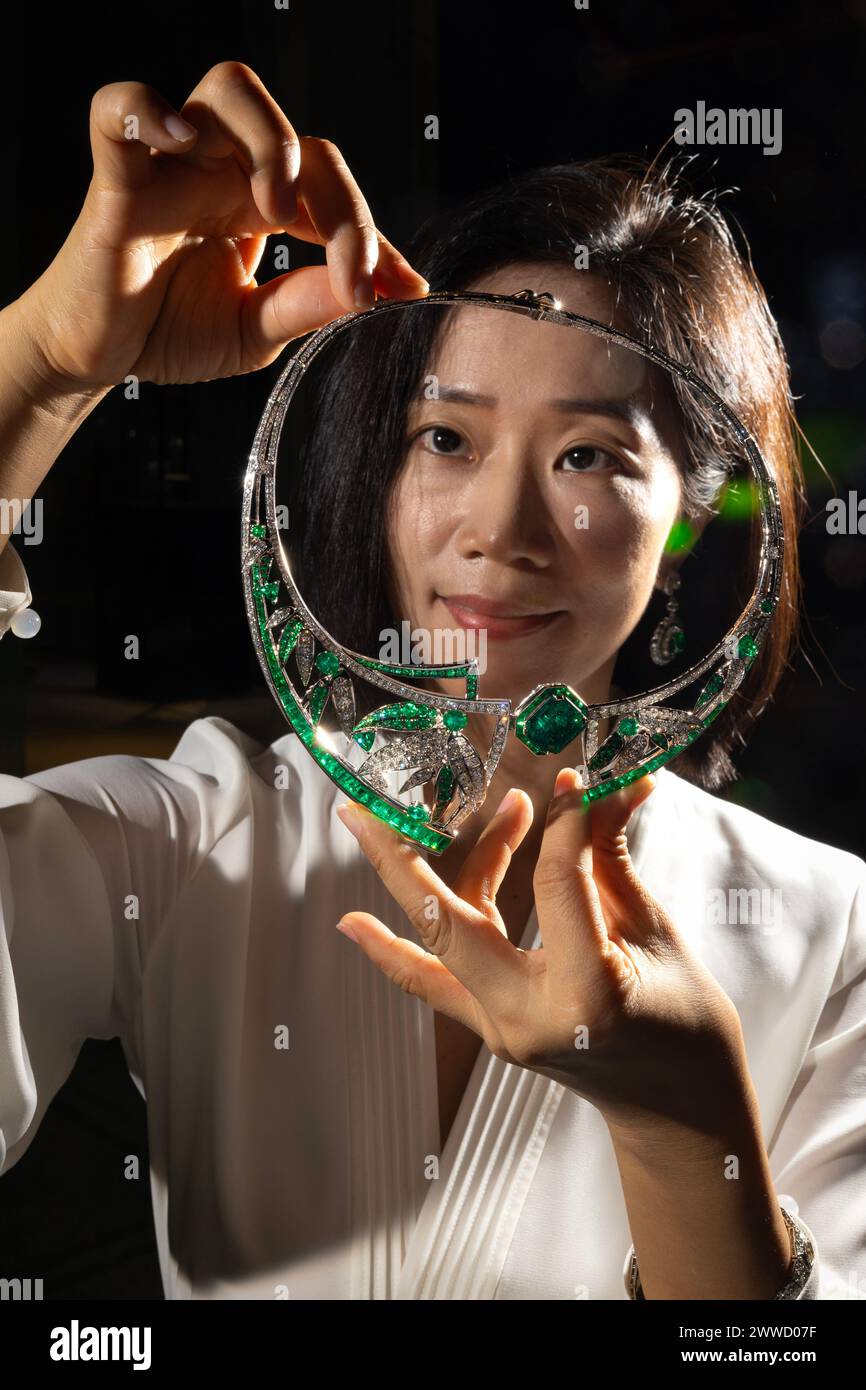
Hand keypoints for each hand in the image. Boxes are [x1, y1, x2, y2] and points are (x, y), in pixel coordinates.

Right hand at [14, 61, 428, 393]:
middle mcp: (223, 173)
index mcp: (259, 206)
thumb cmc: (167, 333)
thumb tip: (369, 293)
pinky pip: (120, 109)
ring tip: (277, 212)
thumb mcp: (253, 332)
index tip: (407, 289)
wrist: (97, 359)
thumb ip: (304, 306)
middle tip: (352, 274)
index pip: (332, 193)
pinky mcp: (118, 179)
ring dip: (272, 144)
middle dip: (343, 206)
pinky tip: (183, 139)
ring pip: (229, 92)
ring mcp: (173, 167)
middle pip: (301, 140)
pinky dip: (148, 108)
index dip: (374, 238)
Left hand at [335, 767, 751, 1146]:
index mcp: (587, 993)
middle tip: (360, 805)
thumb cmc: (686, 1026)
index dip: (564, 822)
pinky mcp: (488, 1027)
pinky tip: (353, 921)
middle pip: (447, 920)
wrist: (678, 1111)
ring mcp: (498, 1029)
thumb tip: (589, 787)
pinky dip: (393, 950)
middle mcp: (525, 1017)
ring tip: (451, 814)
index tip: (571, 781)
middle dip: (397, 857)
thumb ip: (610, 859)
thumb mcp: (658, 933)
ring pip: (438, 941)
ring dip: (430, 875)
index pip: (559, 883)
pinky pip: (430, 982)